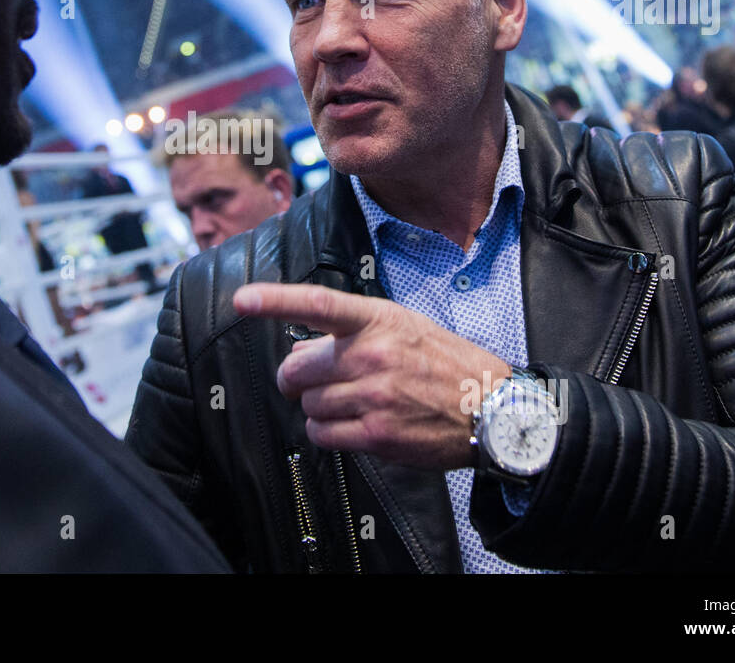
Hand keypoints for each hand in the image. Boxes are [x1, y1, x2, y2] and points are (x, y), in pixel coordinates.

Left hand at [233, 282, 511, 469]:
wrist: (491, 408)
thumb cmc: (445, 363)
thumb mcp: (402, 328)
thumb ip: (350, 333)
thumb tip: (298, 351)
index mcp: (378, 321)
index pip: (319, 305)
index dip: (276, 301)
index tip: (243, 300)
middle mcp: (372, 356)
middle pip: (297, 370)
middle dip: (297, 379)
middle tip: (313, 381)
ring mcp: (374, 396)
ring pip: (308, 405)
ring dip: (318, 407)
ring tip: (350, 402)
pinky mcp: (376, 434)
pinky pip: (322, 434)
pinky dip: (327, 432)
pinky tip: (351, 424)